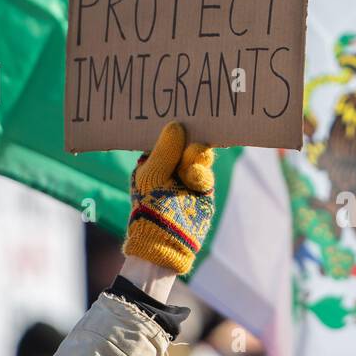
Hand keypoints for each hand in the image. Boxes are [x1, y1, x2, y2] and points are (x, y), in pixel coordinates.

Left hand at [123, 122, 215, 275]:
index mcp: (151, 160)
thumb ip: (165, 151)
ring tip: (189, 167)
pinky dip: (201, 172)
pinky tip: (194, 178)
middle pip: (186, 142)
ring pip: (198, 154)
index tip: (183, 115)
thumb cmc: (150, 207)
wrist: (165, 240)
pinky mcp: (201, 189)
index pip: (165, 137)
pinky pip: (205, 171)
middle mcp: (170, 166)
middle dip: (189, 140)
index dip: (174, 128)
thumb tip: (176, 125)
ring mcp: (186, 176)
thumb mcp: (152, 175)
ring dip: (195, 157)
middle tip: (189, 139)